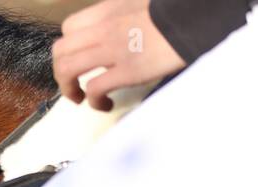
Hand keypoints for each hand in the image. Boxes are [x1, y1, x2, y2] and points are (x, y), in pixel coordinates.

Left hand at [53, 0, 185, 110]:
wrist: (197, 18)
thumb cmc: (176, 14)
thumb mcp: (143, 5)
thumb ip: (124, 17)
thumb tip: (120, 29)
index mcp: (108, 10)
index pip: (69, 28)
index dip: (68, 47)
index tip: (77, 59)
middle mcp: (104, 28)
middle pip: (60, 51)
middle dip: (61, 72)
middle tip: (73, 84)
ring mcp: (112, 49)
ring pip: (68, 69)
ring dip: (68, 89)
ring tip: (80, 98)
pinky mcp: (125, 71)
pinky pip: (93, 89)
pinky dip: (94, 101)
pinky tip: (105, 104)